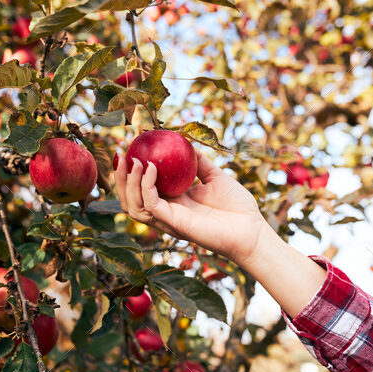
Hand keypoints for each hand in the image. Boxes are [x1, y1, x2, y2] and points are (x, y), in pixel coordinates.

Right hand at [114, 150, 267, 265]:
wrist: (253, 230)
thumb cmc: (238, 207)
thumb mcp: (215, 176)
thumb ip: (199, 163)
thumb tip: (186, 142)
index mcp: (172, 202)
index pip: (141, 188)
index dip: (129, 171)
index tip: (127, 148)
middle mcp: (166, 212)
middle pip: (129, 198)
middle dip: (119, 177)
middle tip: (120, 153)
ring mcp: (168, 219)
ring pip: (133, 205)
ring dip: (128, 182)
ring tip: (134, 160)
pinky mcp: (175, 223)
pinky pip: (152, 205)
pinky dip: (146, 185)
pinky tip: (151, 167)